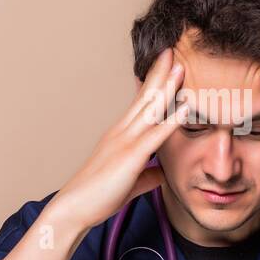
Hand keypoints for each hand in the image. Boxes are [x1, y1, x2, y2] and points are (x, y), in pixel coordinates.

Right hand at [49, 47, 189, 232]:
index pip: (141, 103)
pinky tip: (185, 107)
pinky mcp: (130, 157)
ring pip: (149, 109)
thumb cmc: (98, 197)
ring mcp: (125, 142)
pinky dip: (172, 120)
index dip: (154, 83)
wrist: (73, 209)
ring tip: (180, 66)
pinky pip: (155, 135)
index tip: (166, 66)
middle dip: (160, 73)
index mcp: (121, 136)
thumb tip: (162, 173)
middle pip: (144, 97)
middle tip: (172, 50)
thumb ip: (148, 175)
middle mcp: (122, 132)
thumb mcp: (130, 183)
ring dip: (166, 87)